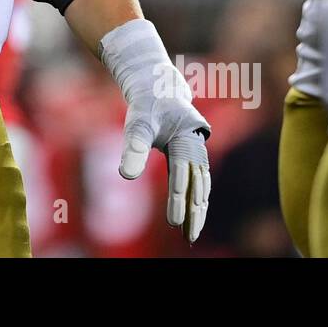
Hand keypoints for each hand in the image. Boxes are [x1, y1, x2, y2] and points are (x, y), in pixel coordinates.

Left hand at [98, 20, 211, 242]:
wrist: (159, 88)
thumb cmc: (146, 107)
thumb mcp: (136, 122)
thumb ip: (133, 148)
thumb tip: (125, 177)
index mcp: (186, 136)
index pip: (182, 173)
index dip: (178, 198)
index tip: (173, 223)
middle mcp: (197, 145)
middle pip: (198, 184)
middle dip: (195, 212)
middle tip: (190, 237)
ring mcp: (198, 151)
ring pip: (201, 185)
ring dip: (198, 209)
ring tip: (192, 234)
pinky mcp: (193, 156)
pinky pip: (198, 182)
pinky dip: (197, 200)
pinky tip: (192, 217)